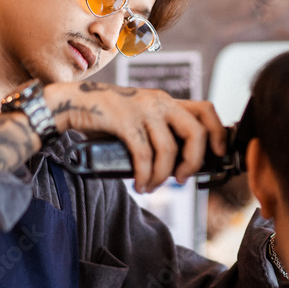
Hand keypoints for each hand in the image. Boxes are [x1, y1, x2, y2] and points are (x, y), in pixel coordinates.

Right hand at [46, 81, 226, 192]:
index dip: (219, 133)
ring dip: (162, 176)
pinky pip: (144, 155)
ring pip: (169, 149)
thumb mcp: (139, 118)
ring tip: (152, 186)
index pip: (206, 110)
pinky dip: (145, 176)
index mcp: (166, 100)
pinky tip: (140, 184)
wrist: (69, 103)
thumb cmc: (105, 117)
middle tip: (181, 178)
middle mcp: (159, 101)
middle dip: (193, 162)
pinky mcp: (124, 121)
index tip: (217, 154)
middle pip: (196, 132)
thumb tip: (179, 163)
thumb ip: (159, 131)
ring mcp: (142, 109)